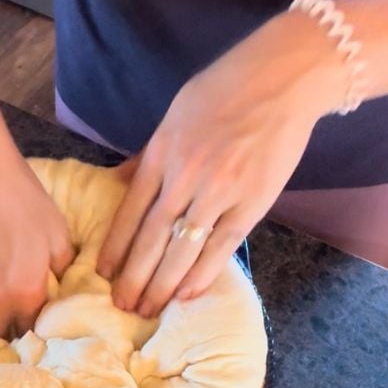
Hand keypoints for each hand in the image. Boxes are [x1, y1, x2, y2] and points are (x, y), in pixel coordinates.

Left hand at [97, 12, 347, 316]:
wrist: (283, 78)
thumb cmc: (227, 88)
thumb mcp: (176, 114)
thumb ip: (151, 154)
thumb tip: (120, 183)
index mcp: (162, 152)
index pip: (130, 211)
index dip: (115, 247)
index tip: (104, 273)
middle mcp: (185, 175)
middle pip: (151, 238)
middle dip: (133, 277)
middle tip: (122, 306)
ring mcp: (219, 192)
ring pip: (182, 250)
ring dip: (162, 285)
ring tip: (148, 309)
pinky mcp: (252, 203)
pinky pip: (221, 247)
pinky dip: (202, 274)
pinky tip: (186, 295)